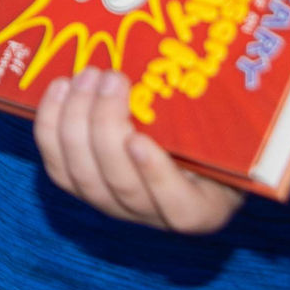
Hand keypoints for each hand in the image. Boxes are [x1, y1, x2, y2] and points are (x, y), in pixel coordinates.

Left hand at [31, 68, 245, 234]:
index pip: (180, 208)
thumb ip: (227, 122)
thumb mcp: (233, 135)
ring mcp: (112, 205)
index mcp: (201, 209)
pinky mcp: (81, 187)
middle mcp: (153, 216)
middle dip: (106, 126)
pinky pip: (58, 166)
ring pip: (83, 176)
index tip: (139, 140)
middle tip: (111, 77)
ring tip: (86, 76)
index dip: (155, 176)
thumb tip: (237, 73)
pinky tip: (59, 88)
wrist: (188, 149)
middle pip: (121, 185)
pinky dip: (51, 126)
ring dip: (76, 119)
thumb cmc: (219, 138)